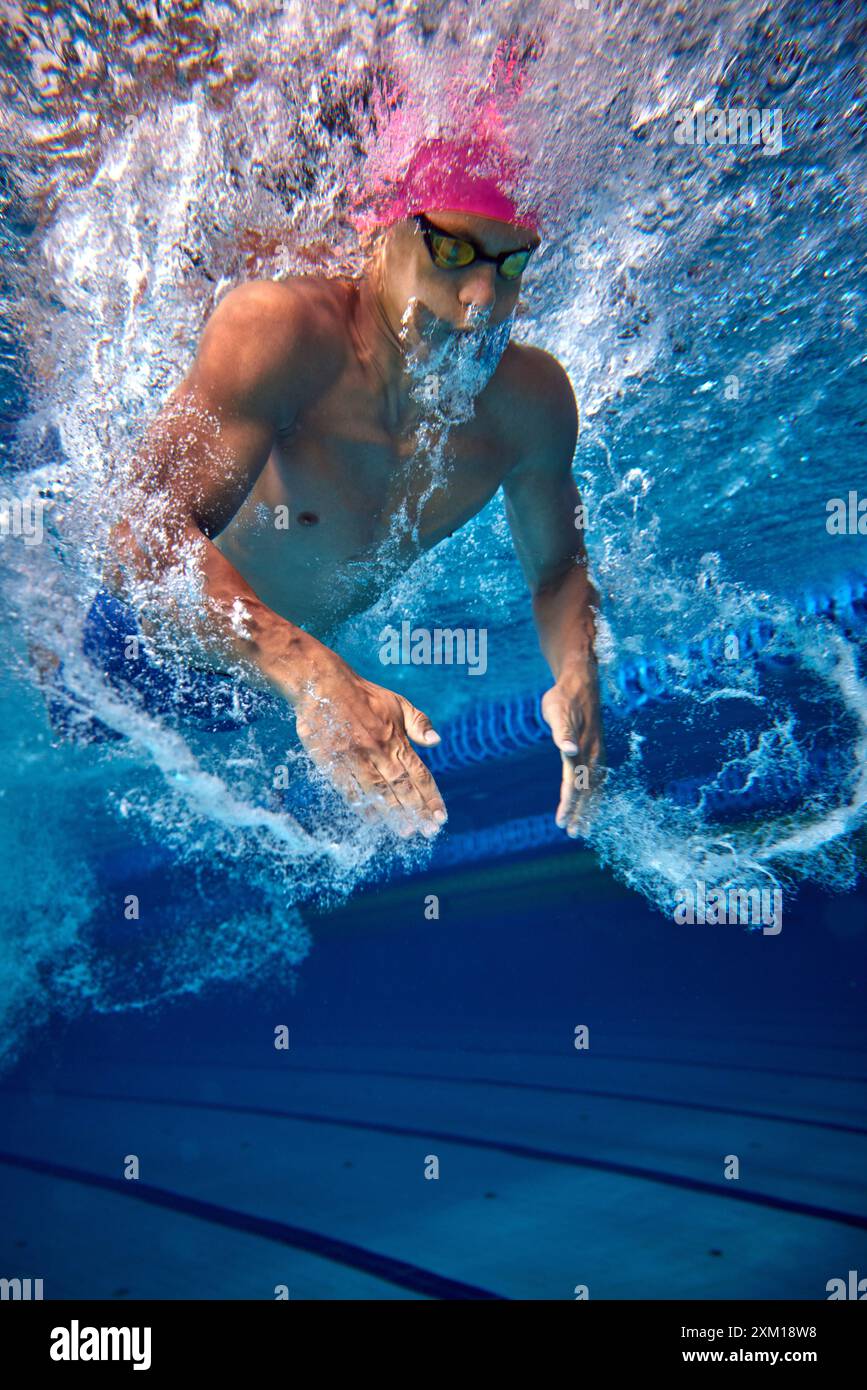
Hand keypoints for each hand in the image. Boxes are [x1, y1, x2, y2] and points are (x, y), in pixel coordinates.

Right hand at [293, 655, 447, 838]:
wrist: (324, 684)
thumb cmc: (364, 695)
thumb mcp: (399, 703)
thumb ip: (420, 723)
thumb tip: (437, 742)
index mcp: (396, 739)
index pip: (420, 774)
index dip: (431, 797)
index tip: (441, 817)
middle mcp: (379, 751)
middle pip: (402, 787)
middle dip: (417, 811)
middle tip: (429, 831)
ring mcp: (356, 757)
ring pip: (378, 791)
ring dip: (393, 813)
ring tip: (405, 831)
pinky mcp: (333, 760)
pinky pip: (349, 787)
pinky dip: (361, 804)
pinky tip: (372, 819)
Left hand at [541, 659, 605, 838]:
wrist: (581, 679)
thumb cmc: (564, 696)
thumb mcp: (557, 711)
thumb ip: (562, 732)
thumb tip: (568, 750)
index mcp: (581, 748)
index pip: (574, 784)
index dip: (568, 804)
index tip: (561, 822)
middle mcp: (592, 753)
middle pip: (586, 790)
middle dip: (580, 813)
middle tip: (572, 833)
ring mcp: (596, 751)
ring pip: (594, 786)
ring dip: (588, 807)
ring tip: (582, 825)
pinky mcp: (597, 748)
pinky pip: (597, 777)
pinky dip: (594, 793)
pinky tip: (591, 800)